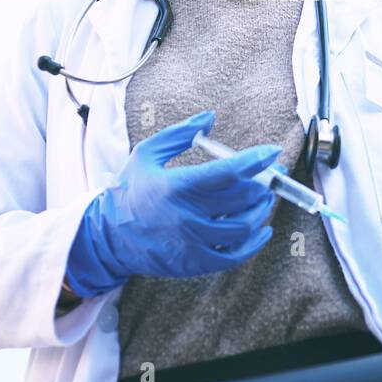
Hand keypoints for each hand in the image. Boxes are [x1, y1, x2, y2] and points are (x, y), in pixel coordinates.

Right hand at [66, 109, 279, 293]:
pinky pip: (235, 256)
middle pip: (241, 199)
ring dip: (260, 209)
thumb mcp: (146, 153)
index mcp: (174, 187)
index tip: (272, 151)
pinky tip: (261, 229)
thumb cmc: (130, 191)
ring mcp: (192, 243)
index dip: (254, 160)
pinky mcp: (195, 263)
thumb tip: (210, 118)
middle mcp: (186, 217)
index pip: (226, 173)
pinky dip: (254, 243)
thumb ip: (179, 134)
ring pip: (243, 227)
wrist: (109, 237)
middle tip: (271, 174)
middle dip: (263, 184)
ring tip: (263, 197)